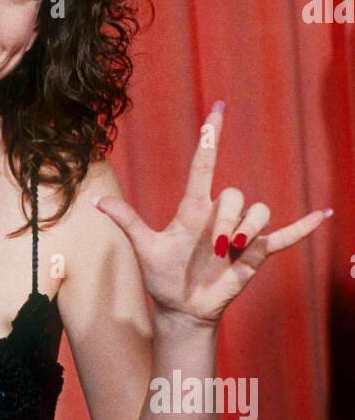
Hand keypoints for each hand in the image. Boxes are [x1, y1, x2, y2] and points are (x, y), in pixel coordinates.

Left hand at [91, 102, 331, 326]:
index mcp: (193, 207)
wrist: (182, 308)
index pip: (204, 163)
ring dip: (246, 233)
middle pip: (236, 194)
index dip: (210, 137)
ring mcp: (240, 234)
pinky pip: (284, 237)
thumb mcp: (143, 248)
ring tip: (230, 254)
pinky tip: (323, 216)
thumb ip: (127, 221)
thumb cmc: (162, 276)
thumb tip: (96, 201)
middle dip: (227, 218)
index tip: (217, 110)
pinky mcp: (256, 255)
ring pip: (258, 212)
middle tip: (215, 248)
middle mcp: (219, 214)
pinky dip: (302, 228)